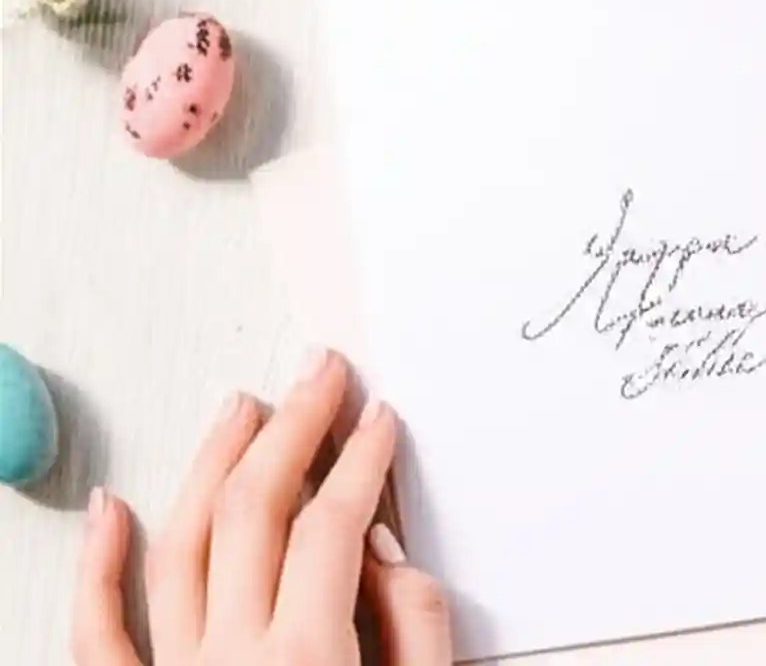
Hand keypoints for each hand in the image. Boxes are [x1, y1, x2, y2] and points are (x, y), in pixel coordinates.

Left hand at [72, 350, 451, 664]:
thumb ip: (417, 629)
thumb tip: (392, 557)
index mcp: (307, 659)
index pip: (333, 524)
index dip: (362, 459)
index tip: (376, 419)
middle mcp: (232, 658)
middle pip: (255, 509)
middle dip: (294, 428)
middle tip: (319, 376)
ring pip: (182, 544)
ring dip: (214, 463)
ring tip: (243, 408)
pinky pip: (102, 629)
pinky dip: (99, 564)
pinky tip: (113, 509)